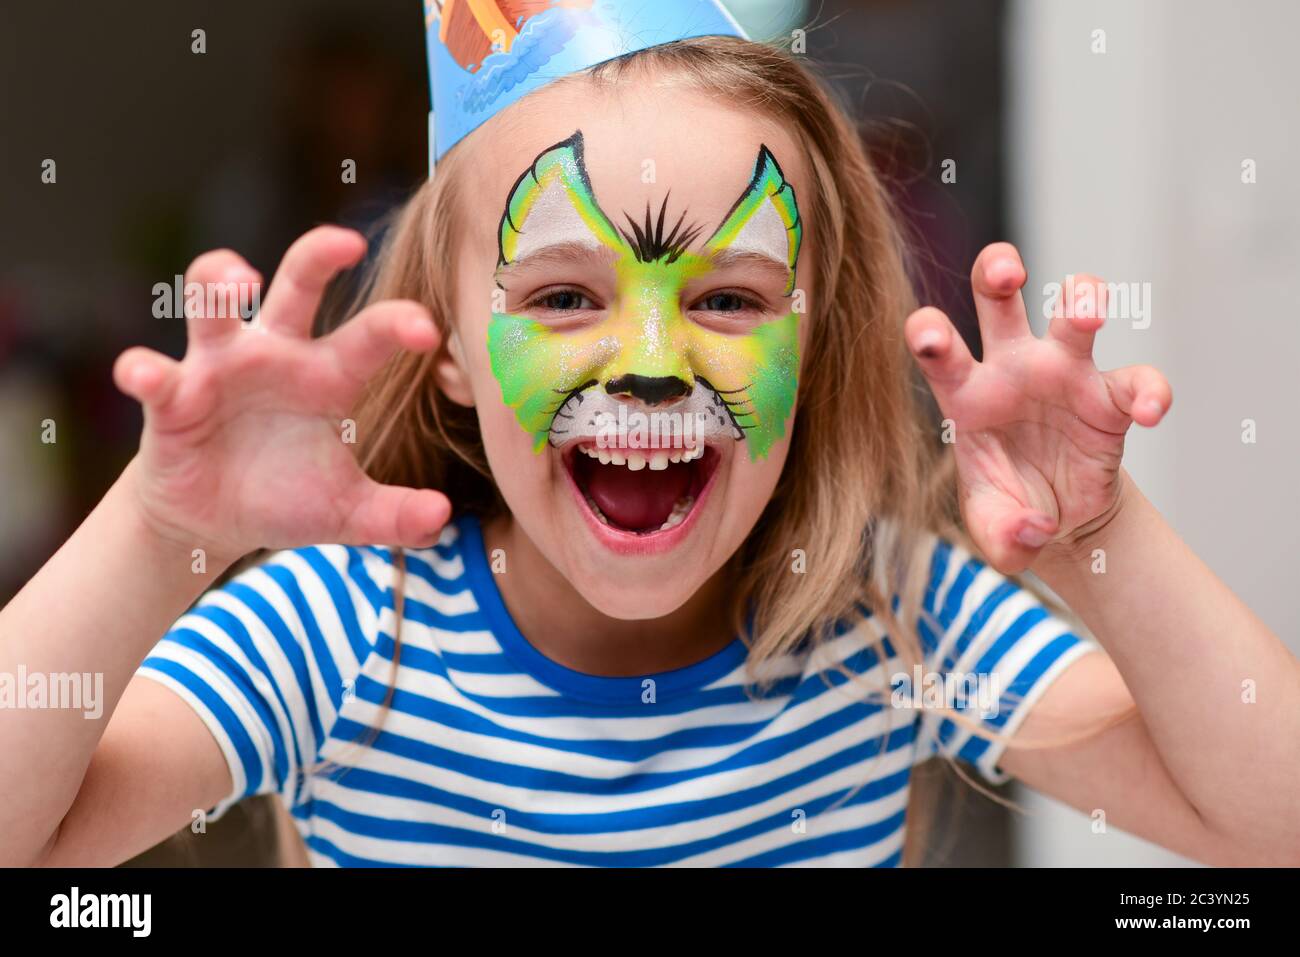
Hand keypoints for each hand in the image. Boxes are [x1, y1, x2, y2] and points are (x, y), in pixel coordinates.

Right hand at [113, 226, 450, 566]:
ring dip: (218, 282)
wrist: (212, 521)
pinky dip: (144, 371)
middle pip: (296, 286)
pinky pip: (155, 376)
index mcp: (327, 376)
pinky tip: (143, 373)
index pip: (368, 338)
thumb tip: (439, 518)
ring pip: (214, 305)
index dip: (396, 325)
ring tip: (238, 281)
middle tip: (347, 242)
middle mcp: (275, 355)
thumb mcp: (346, 511)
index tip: (427, 329)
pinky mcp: (170, 399)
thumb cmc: (286, 496)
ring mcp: (218, 369)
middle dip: (317, 256)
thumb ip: (394, 515)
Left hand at [905, 242, 1170, 572]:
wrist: (1059, 518)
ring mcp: (1065, 375)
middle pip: (1000, 302)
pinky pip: (1136, 381)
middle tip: (1005, 270)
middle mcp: (1012, 370)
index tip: (928, 332)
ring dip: (1083, 299)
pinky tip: (1152, 412)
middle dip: (998, 272)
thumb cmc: (1010, 508)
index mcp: (967, 395)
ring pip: (1073, 316)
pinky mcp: (1112, 397)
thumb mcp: (996, 533)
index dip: (931, 334)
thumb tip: (1032, 527)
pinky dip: (1150, 392)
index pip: (941, 354)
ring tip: (1088, 311)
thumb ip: (1003, 535)